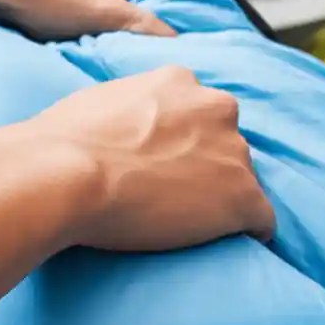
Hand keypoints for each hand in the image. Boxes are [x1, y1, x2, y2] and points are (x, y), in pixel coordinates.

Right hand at [27, 66, 275, 250]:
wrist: (66, 175)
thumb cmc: (62, 142)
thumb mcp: (98, 101)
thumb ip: (125, 108)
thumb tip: (113, 127)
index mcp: (179, 82)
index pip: (197, 111)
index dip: (183, 139)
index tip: (167, 161)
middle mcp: (214, 108)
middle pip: (225, 141)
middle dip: (206, 163)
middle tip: (174, 192)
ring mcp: (232, 152)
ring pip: (241, 178)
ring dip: (221, 197)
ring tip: (189, 222)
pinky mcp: (241, 196)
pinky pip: (262, 218)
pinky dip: (251, 231)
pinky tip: (235, 242)